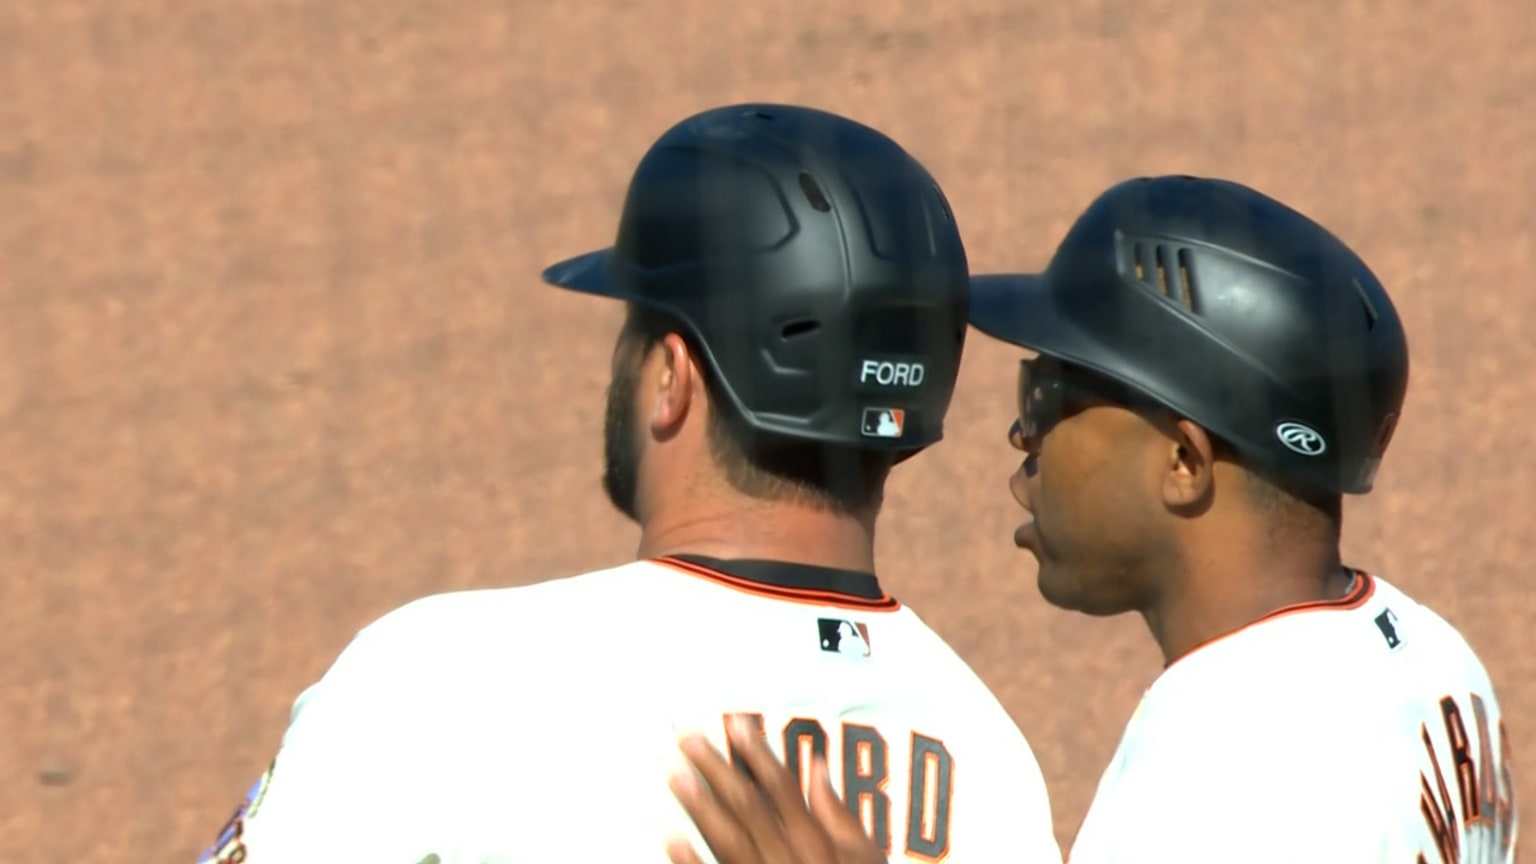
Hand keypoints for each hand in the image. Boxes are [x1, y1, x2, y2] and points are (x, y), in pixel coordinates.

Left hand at [666, 714, 888, 863]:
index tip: (734, 723)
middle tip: (686, 737)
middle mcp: (788, 859)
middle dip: (717, 769)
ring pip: (728, 840)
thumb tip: (818, 766)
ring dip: (700, 807)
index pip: (783, 789)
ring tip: (674, 775)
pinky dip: (691, 862)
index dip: (758, 754)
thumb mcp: (863, 854)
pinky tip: (670, 837)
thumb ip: (838, 812)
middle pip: (749, 807)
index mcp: (816, 843)